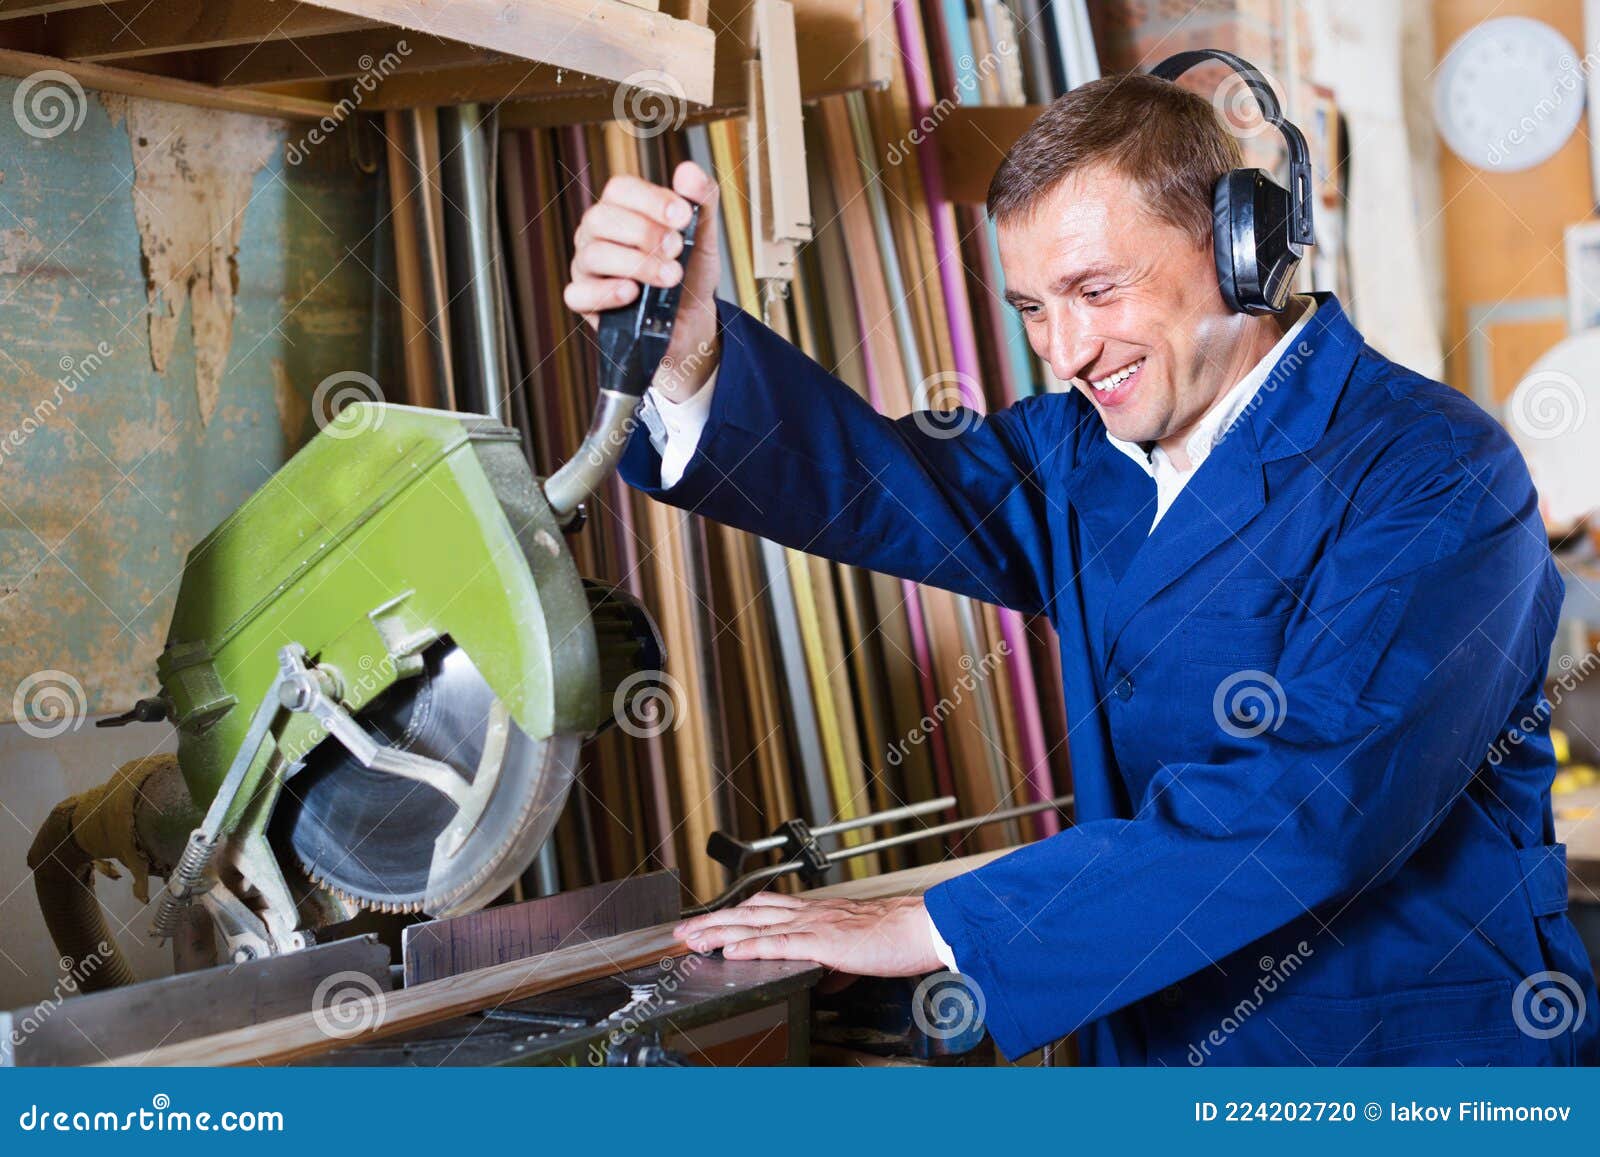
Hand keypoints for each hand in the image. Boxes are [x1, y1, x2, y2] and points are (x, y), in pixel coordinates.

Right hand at [563, 160, 721, 400]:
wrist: (691, 319)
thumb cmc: (689, 272)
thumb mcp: (703, 236)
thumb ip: (701, 201)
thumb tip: (688, 171)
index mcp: (622, 209)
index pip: (620, 189)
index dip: (651, 199)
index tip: (683, 215)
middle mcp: (598, 233)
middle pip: (601, 218)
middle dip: (644, 232)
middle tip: (677, 249)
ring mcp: (587, 267)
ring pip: (592, 255)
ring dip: (636, 264)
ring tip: (670, 276)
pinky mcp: (585, 301)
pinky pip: (578, 293)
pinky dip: (606, 292)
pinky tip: (633, 293)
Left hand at [672, 893, 944, 976]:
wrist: (923, 927)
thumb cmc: (898, 936)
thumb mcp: (858, 948)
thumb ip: (835, 959)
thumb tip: (826, 974)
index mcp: (818, 914)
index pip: (765, 909)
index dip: (734, 914)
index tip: (709, 921)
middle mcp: (811, 914)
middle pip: (750, 913)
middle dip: (713, 921)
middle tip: (683, 930)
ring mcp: (815, 925)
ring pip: (757, 925)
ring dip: (721, 932)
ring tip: (694, 939)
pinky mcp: (824, 942)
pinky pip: (781, 944)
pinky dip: (753, 947)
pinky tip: (732, 952)